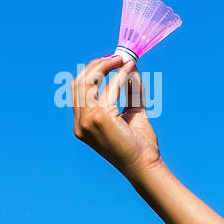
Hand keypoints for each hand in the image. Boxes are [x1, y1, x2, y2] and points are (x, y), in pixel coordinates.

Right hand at [71, 54, 160, 177]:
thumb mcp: (133, 114)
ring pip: (89, 81)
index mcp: (82, 124)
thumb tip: (130, 67)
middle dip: (96, 65)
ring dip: (106, 66)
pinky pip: (108, 88)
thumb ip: (130, 92)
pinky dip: (119, 76)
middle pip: (79, 82)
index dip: (92, 72)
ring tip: (123, 60)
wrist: (145, 166)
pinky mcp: (100, 117)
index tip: (111, 62)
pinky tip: (129, 71)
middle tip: (117, 57)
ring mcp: (87, 120)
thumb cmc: (140, 146)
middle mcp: (80, 123)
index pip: (78, 91)